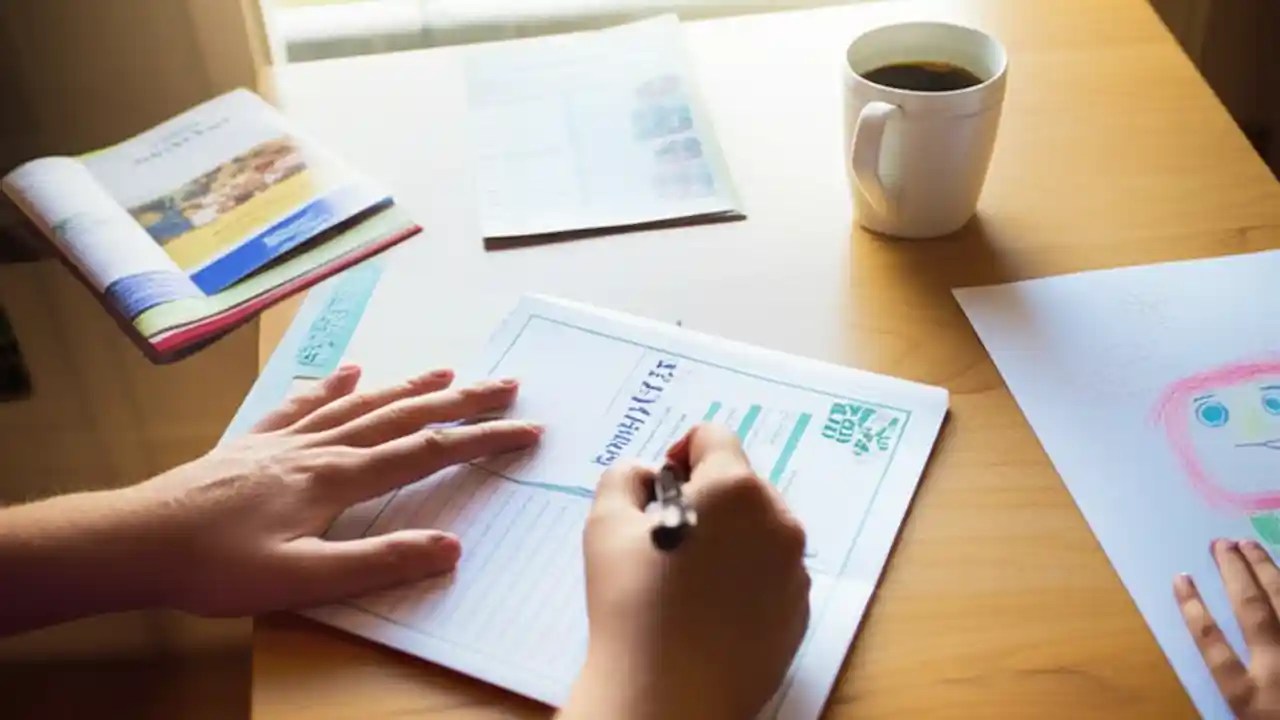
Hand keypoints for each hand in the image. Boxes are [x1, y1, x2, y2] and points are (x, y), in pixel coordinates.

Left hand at [0, 365, 541, 632]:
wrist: (137, 540)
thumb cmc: (216, 568)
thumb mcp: (301, 580)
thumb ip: (377, 562)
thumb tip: (449, 547)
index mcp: (337, 479)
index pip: (426, 453)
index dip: (481, 441)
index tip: (526, 430)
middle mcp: (320, 447)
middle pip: (403, 415)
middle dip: (461, 402)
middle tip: (507, 384)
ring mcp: (287, 439)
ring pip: (362, 403)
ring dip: (409, 387)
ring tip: (448, 373)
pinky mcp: (256, 442)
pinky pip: (305, 404)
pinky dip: (334, 386)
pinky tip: (350, 373)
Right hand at [561, 424, 809, 719]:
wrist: (667, 695)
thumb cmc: (632, 604)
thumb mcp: (606, 524)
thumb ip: (625, 477)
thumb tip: (648, 475)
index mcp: (735, 489)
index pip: (714, 437)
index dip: (680, 452)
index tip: (659, 486)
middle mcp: (779, 521)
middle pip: (741, 485)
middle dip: (705, 499)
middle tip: (666, 538)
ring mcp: (796, 570)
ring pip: (760, 531)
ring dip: (728, 539)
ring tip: (687, 580)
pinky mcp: (800, 614)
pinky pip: (772, 576)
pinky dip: (745, 580)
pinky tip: (709, 611)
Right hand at [1175, 538, 1279, 717]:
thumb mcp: (1250, 716)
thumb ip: (1238, 687)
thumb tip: (1218, 643)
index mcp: (1249, 695)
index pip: (1212, 641)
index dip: (1193, 607)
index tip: (1180, 576)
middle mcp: (1276, 667)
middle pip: (1251, 610)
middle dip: (1233, 573)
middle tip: (1220, 543)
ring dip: (1265, 569)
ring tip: (1249, 544)